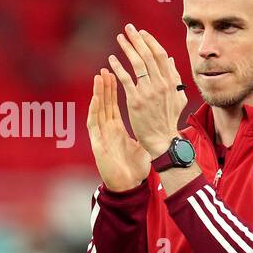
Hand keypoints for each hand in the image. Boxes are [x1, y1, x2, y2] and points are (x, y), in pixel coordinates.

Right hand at [87, 68, 150, 191]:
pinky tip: (95, 99)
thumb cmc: (134, 167)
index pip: (117, 104)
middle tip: (108, 67)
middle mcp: (108, 128)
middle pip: (107, 102)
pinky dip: (94, 110)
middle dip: (107, 85)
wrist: (127, 185)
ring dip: (99, 93)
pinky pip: (94, 124)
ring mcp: (102, 134)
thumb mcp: (142, 144)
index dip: (118, 88)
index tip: (121, 72)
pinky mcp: (97, 143)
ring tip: (100, 76)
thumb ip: (147, 130)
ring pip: (98, 109)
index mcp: (118, 127)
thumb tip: (158, 120)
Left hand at [108, 23, 188, 157]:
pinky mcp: (135, 100)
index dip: (151, 41)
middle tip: (129, 28)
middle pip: (148, 55)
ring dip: (127, 48)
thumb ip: (174, 77)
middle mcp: (161, 84)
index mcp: (172, 82)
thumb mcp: (177, 97)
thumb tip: (170, 59)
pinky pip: (125, 78)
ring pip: (137, 63)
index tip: (142, 33)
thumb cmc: (169, 118)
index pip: (161, 55)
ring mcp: (148, 92)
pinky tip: (111, 59)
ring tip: (119, 38)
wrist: (162, 138)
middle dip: (137, 39)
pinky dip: (118, 67)